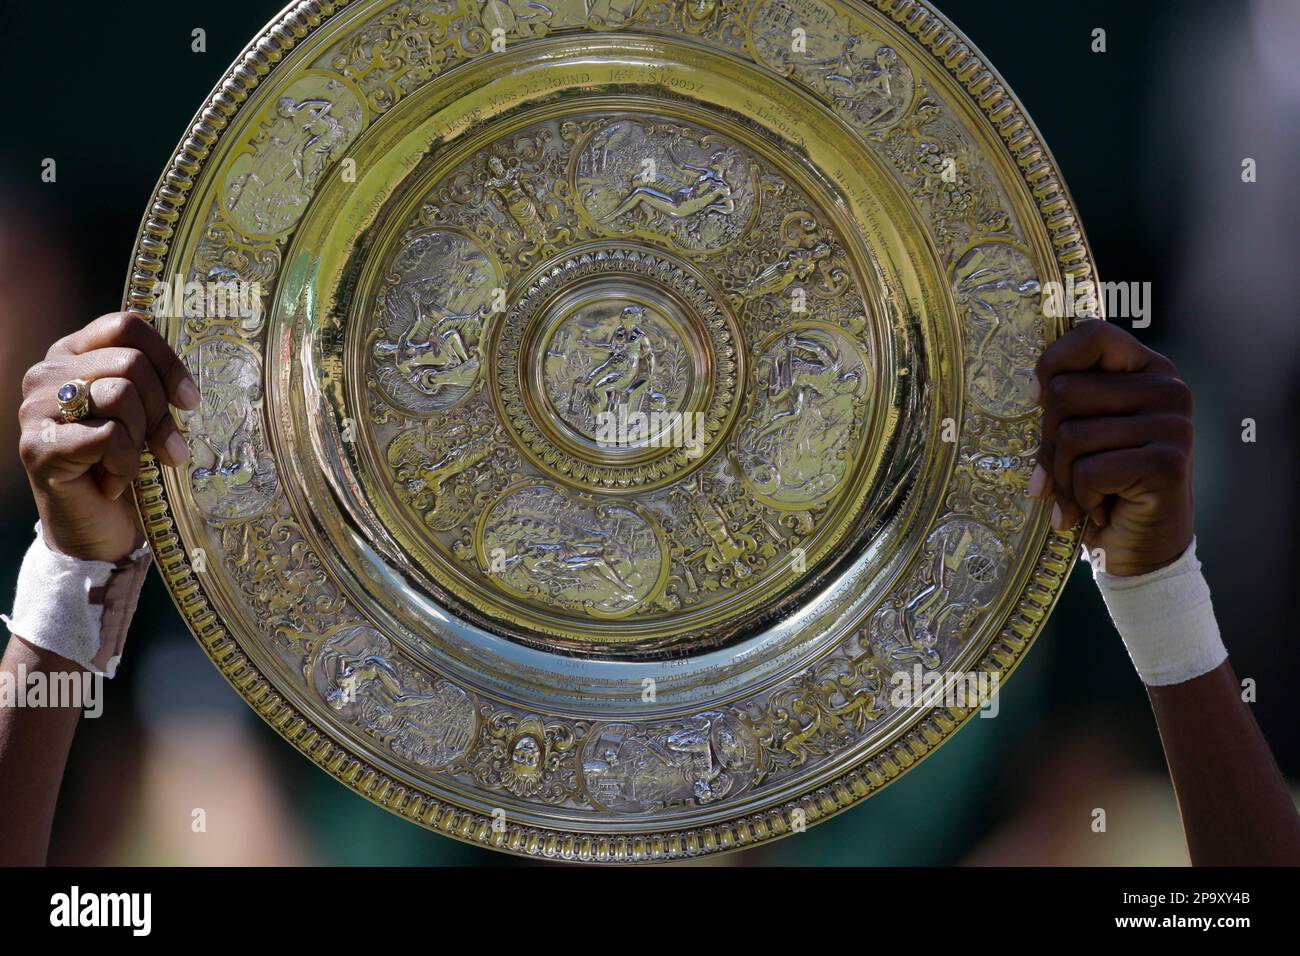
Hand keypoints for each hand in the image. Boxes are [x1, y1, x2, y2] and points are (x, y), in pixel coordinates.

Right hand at [18, 312, 198, 562]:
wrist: (97, 529)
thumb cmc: (124, 465)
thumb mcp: (143, 415)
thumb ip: (152, 383)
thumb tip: (191, 381)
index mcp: (74, 353)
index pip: (126, 326)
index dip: (168, 360)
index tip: (189, 399)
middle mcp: (47, 373)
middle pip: (131, 363)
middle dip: (161, 409)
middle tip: (167, 447)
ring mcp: (36, 408)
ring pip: (121, 395)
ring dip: (142, 437)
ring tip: (134, 462)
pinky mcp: (39, 447)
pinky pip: (108, 437)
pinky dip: (126, 463)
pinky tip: (115, 481)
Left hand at [1029, 320, 1193, 576]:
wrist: (1140, 550)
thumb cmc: (1103, 486)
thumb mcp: (1082, 435)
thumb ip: (1068, 403)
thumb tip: (1030, 387)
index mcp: (1147, 370)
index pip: (1093, 335)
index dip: (1053, 363)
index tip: (1035, 397)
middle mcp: (1168, 389)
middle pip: (1067, 393)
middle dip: (1050, 444)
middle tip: (1063, 476)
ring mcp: (1173, 425)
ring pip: (1072, 437)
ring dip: (1065, 479)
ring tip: (1085, 495)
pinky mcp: (1168, 463)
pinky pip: (1089, 470)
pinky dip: (1081, 498)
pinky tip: (1101, 509)